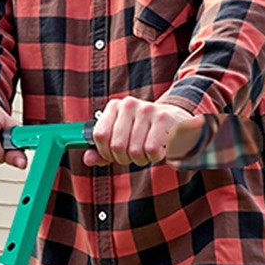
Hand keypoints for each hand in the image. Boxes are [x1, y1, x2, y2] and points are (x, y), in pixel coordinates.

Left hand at [85, 97, 201, 166]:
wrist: (176, 122)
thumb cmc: (144, 134)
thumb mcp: (121, 141)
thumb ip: (102, 151)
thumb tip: (87, 159)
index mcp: (116, 106)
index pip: (99, 135)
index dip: (105, 153)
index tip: (114, 154)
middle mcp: (130, 104)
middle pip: (116, 146)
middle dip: (124, 159)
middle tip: (134, 154)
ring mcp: (148, 110)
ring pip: (134, 151)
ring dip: (141, 159)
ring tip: (148, 149)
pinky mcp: (164, 119)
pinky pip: (151, 150)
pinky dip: (155, 157)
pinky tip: (159, 148)